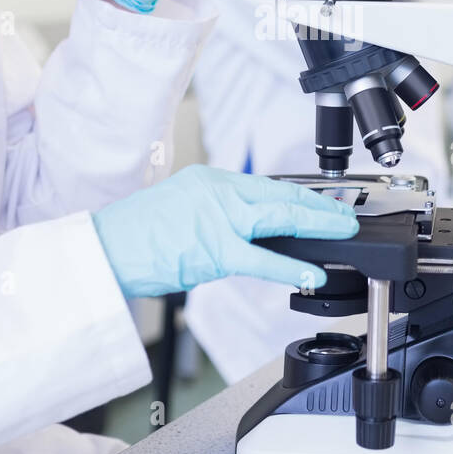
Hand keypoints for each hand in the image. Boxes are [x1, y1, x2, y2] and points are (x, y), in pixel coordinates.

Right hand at [91, 165, 359, 296]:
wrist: (105, 249)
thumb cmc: (137, 235)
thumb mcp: (182, 206)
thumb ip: (217, 213)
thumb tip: (252, 230)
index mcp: (211, 180)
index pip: (269, 185)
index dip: (303, 195)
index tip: (325, 202)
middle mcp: (218, 192)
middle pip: (283, 196)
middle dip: (321, 207)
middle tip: (348, 215)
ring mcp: (218, 219)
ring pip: (281, 219)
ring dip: (318, 227)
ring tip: (345, 233)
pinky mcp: (214, 249)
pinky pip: (262, 259)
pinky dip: (292, 267)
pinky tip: (313, 273)